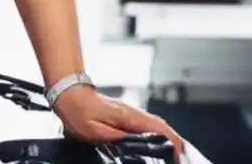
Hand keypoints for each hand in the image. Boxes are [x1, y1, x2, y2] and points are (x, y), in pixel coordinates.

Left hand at [53, 85, 184, 160]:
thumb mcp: (94, 130)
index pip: (158, 128)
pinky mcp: (126, 116)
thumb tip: (132, 143)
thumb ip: (114, 137)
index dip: (172, 141)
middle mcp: (133, 114)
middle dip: (175, 141)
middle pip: (163, 127)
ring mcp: (131, 114)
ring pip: (157, 125)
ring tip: (175, 152)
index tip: (178, 153)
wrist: (70, 95)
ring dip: (168, 137)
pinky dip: (158, 133)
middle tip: (181, 157)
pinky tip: (158, 142)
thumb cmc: (78, 111)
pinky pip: (148, 125)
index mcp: (128, 117)